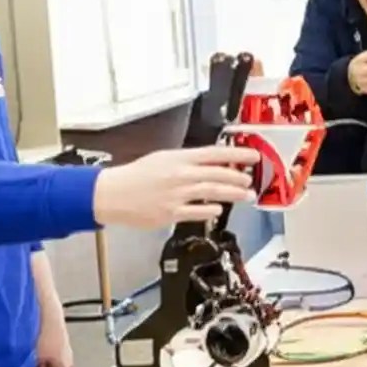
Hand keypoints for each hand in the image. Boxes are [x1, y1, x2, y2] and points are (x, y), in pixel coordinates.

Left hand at [35, 308, 72, 366]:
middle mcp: (67, 356)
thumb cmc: (38, 331)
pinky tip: (30, 353)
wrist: (42, 304)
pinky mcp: (56, 335)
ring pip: (54, 366)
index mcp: (65, 365)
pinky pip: (50, 354)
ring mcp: (62, 345)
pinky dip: (41, 359)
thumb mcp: (32, 363)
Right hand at [93, 145, 260, 228]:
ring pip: (212, 192)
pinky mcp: (170, 213)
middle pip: (217, 174)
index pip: (214, 153)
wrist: (112, 193)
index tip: (254, 156)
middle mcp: (180, 174)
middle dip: (238, 177)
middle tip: (250, 180)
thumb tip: (213, 164)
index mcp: (179, 158)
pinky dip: (210, 210)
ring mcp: (176, 194)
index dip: (237, 154)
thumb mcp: (163, 159)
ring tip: (245, 195)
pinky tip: (218, 210)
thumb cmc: (137, 175)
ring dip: (232, 193)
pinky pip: (196, 212)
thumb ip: (188, 162)